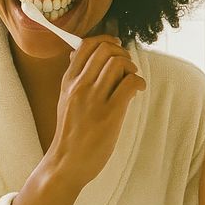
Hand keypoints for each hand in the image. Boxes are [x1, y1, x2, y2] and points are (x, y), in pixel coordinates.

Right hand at [45, 36, 145, 187]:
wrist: (66, 163)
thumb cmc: (71, 133)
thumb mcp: (65, 100)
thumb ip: (75, 78)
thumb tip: (81, 53)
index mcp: (68, 81)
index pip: (85, 45)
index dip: (106, 40)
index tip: (116, 47)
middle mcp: (79, 86)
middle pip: (105, 49)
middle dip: (122, 53)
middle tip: (127, 67)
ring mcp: (93, 100)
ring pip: (118, 63)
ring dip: (131, 68)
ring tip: (132, 82)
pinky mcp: (109, 114)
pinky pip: (129, 83)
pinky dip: (138, 83)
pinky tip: (138, 91)